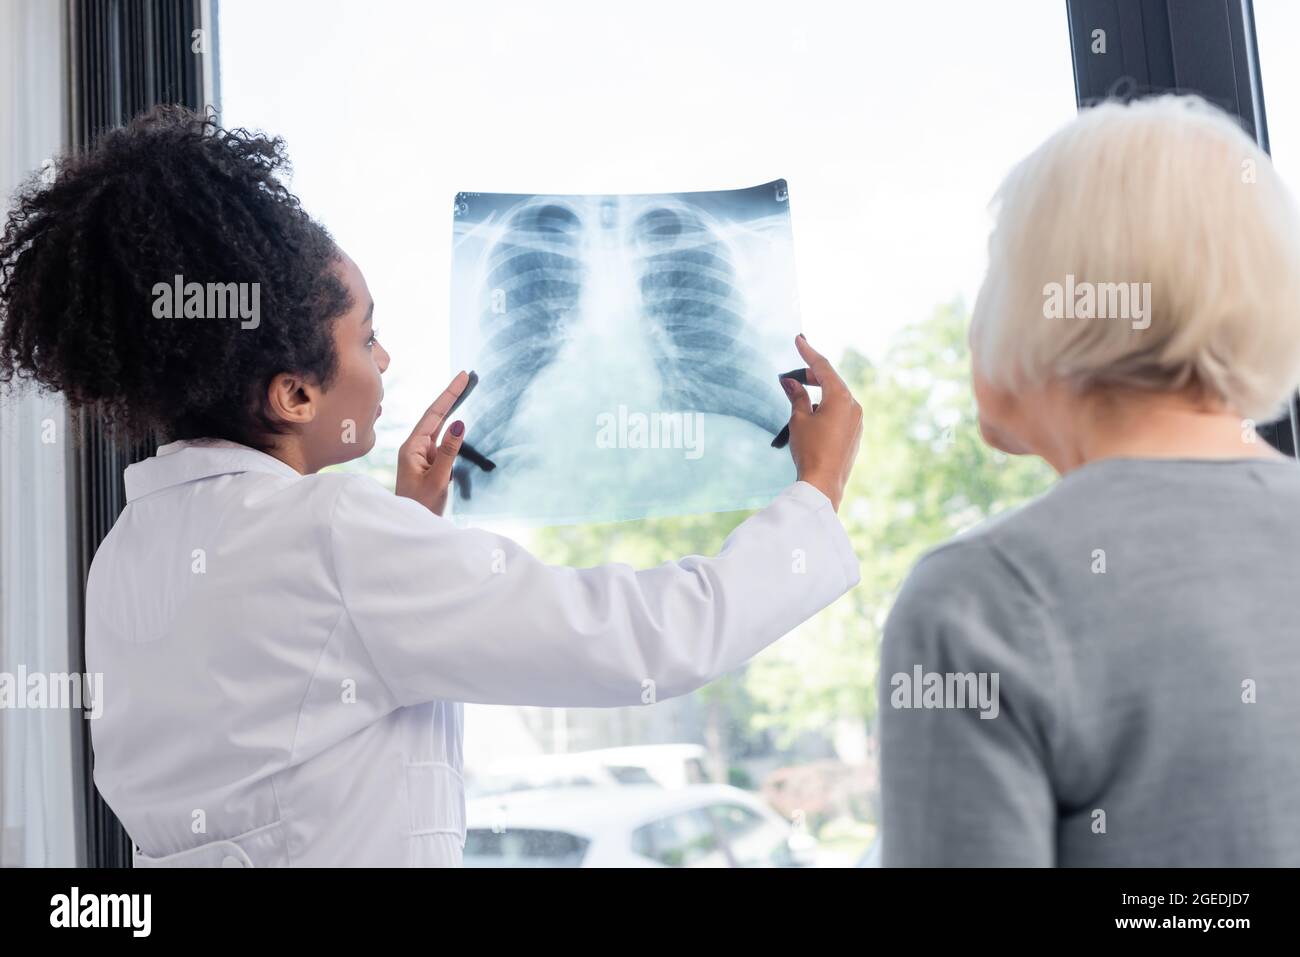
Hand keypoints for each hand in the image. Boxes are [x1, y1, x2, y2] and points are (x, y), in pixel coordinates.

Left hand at [396, 370, 469, 515]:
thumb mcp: (438, 478)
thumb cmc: (420, 506)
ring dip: (451, 411)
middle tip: (465, 377)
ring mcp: (421, 456)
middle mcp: (414, 448)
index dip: (449, 395)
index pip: (434, 415)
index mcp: (412, 448)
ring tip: (464, 391)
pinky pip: (441, 442)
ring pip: (438, 428)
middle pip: (435, 416)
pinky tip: (456, 422)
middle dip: (450, 396)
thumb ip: (449, 450)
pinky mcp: (427, 464)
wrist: (410, 527)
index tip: (461, 376)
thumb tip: (459, 423)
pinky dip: (451, 430)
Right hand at [780, 335, 861, 511]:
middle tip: (793, 374)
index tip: (799, 339)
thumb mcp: (798, 419)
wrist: (823, 484)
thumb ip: (796, 396)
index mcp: (841, 398)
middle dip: (812, 375)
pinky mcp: (855, 435)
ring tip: (799, 396)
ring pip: (836, 398)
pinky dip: (825, 407)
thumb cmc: (810, 450)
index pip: (823, 367)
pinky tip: (812, 415)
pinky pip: (840, 413)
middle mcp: (854, 406)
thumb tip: (790, 382)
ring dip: (818, 393)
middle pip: (832, 382)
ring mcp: (857, 422)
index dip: (808, 352)